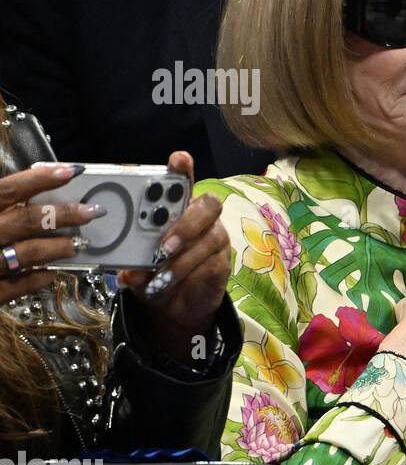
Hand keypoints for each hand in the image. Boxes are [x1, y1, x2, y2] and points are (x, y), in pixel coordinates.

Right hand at [0, 163, 104, 299]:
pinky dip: (38, 278)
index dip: (39, 179)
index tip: (71, 172)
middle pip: (26, 221)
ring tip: (78, 244)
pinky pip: (16, 287)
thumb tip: (24, 191)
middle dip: (64, 215)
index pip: (6, 190)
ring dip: (58, 248)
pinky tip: (52, 273)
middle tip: (92, 212)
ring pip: (27, 254)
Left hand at [118, 152, 230, 363]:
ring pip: (209, 237)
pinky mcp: (222, 262)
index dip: (183, 169)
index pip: (183, 182)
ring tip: (159, 271)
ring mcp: (215, 239)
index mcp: (177, 208)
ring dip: (182, 255)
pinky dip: (184, 272)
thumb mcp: (134, 260)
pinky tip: (165, 282)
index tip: (178, 159)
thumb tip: (123, 268)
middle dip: (185, 222)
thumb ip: (130, 255)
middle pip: (208, 205)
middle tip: (163, 245)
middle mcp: (201, 218)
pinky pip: (209, 262)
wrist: (173, 305)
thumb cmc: (153, 272)